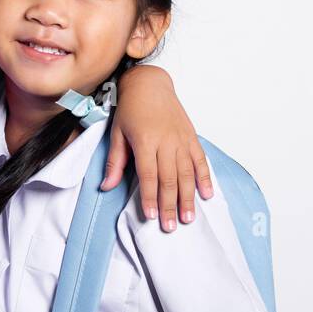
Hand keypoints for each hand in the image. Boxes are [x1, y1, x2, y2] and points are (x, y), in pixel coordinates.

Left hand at [102, 66, 212, 232]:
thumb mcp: (116, 133)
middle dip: (170, 205)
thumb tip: (105, 186)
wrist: (149, 85)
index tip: (150, 216)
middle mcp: (166, 142)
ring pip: (188, 173)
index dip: (150, 197)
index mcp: (146, 141)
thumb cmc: (131, 109)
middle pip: (170, 179)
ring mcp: (181, 140)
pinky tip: (207, 195)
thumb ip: (115, 161)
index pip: (149, 175)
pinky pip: (200, 160)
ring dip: (189, 197)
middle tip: (171, 226)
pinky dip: (205, 178)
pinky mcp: (192, 137)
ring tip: (189, 217)